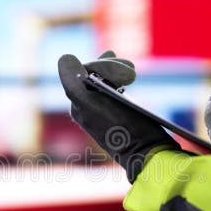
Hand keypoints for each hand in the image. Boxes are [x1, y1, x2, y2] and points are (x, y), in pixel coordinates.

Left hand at [58, 51, 178, 181]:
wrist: (146, 152)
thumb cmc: (121, 130)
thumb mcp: (93, 105)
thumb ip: (73, 83)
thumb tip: (64, 58)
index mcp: (78, 103)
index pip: (83, 71)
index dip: (101, 64)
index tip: (122, 67)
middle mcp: (86, 106)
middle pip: (93, 73)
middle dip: (111, 67)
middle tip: (131, 71)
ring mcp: (102, 108)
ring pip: (103, 78)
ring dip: (118, 70)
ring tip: (132, 74)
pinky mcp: (116, 111)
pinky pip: (112, 87)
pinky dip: (120, 79)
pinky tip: (130, 78)